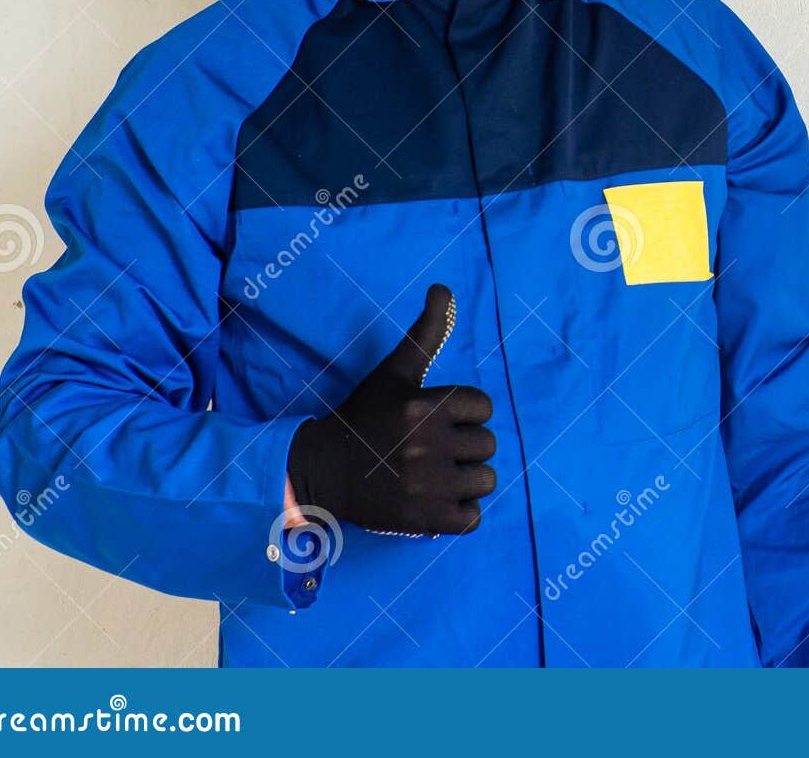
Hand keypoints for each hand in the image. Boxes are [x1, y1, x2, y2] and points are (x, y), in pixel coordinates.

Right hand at [286, 284, 495, 535]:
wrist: (321, 471)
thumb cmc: (365, 417)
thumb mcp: (395, 372)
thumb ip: (426, 332)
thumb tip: (444, 287)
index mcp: (423, 407)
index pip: (483, 407)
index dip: (465, 413)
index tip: (438, 420)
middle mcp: (426, 445)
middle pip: (488, 445)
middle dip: (465, 446)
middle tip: (433, 449)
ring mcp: (426, 486)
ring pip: (485, 481)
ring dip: (466, 480)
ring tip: (437, 475)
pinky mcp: (423, 521)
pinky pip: (473, 518)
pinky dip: (460, 513)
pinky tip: (436, 500)